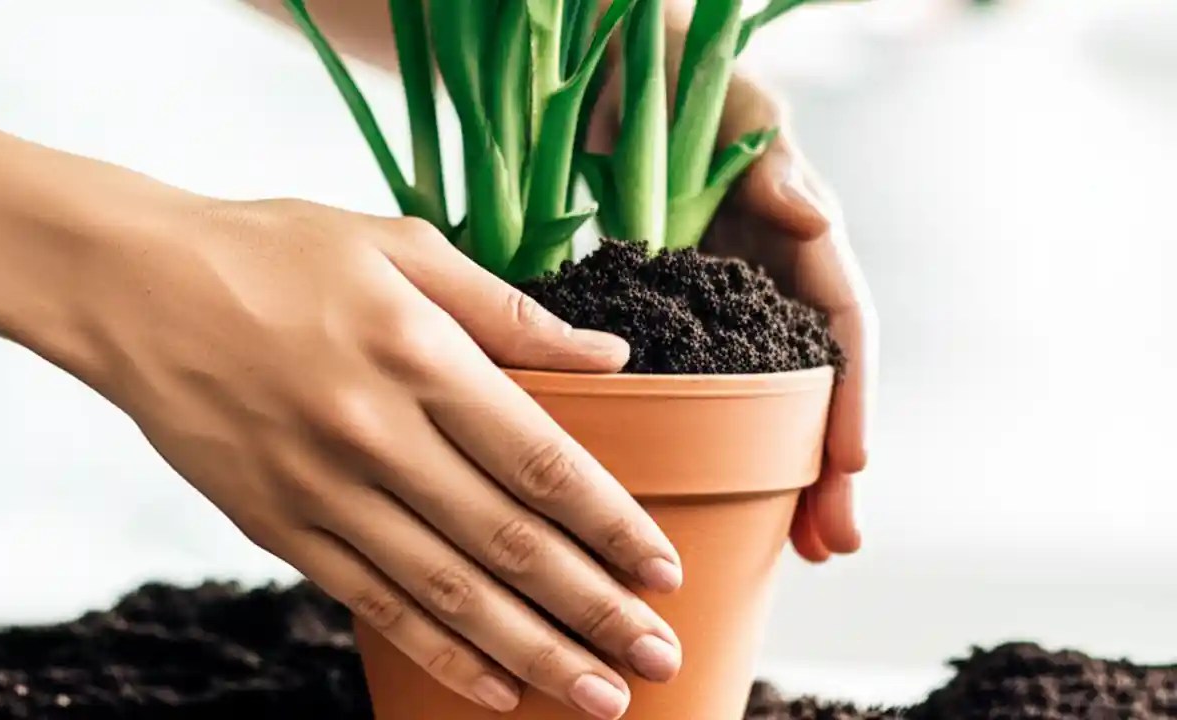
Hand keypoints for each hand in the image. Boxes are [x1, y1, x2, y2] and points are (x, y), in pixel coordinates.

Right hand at [88, 200, 682, 717]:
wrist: (135, 288)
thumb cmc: (277, 253)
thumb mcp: (400, 244)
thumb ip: (508, 310)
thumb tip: (609, 359)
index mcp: (419, 355)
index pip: (541, 459)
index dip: (611, 523)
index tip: (664, 571)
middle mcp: (377, 433)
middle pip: (508, 541)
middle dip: (594, 608)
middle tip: (658, 656)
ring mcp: (324, 490)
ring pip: (448, 591)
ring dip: (533, 651)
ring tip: (600, 694)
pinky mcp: (280, 527)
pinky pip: (374, 605)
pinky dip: (440, 653)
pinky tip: (495, 689)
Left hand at [702, 72, 877, 562]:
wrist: (620, 80)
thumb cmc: (689, 81)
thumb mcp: (737, 111)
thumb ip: (773, 160)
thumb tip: (817, 219)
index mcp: (800, 243)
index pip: (842, 332)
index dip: (852, 400)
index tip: (850, 466)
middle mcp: (769, 287)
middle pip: (814, 390)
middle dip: (829, 471)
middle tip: (832, 546)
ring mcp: (720, 310)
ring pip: (762, 404)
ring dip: (782, 477)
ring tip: (795, 551)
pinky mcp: (668, 319)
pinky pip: (698, 391)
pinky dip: (708, 443)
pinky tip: (709, 497)